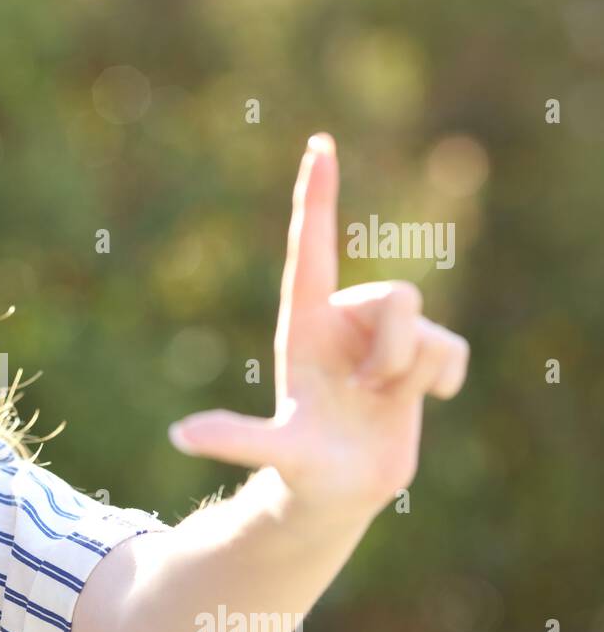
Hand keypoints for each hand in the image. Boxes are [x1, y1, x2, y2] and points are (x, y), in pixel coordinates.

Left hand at [168, 134, 469, 513]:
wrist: (340, 488)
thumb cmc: (300, 465)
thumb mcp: (271, 452)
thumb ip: (235, 440)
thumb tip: (179, 435)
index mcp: (304, 322)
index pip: (313, 248)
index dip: (318, 197)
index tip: (319, 144)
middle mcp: (344, 319)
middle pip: (396, 294)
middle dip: (390, 351)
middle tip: (364, 391)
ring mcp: (383, 336)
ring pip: (424, 325)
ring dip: (409, 372)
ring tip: (380, 401)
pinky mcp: (421, 356)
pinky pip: (452, 348)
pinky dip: (442, 381)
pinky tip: (420, 402)